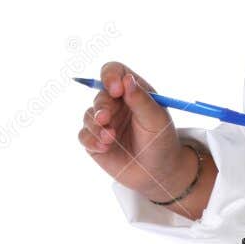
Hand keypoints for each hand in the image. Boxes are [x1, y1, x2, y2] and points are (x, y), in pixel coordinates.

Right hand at [78, 60, 188, 200]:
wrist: (157, 172)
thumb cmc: (161, 141)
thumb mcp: (156, 119)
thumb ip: (141, 99)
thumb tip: (126, 79)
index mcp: (132, 91)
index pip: (114, 71)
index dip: (110, 75)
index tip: (116, 89)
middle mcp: (115, 103)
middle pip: (99, 95)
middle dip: (102, 107)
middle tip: (106, 118)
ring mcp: (104, 122)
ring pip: (89, 115)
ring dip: (97, 126)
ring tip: (111, 138)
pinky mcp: (94, 141)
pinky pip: (84, 135)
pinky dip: (91, 140)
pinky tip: (105, 147)